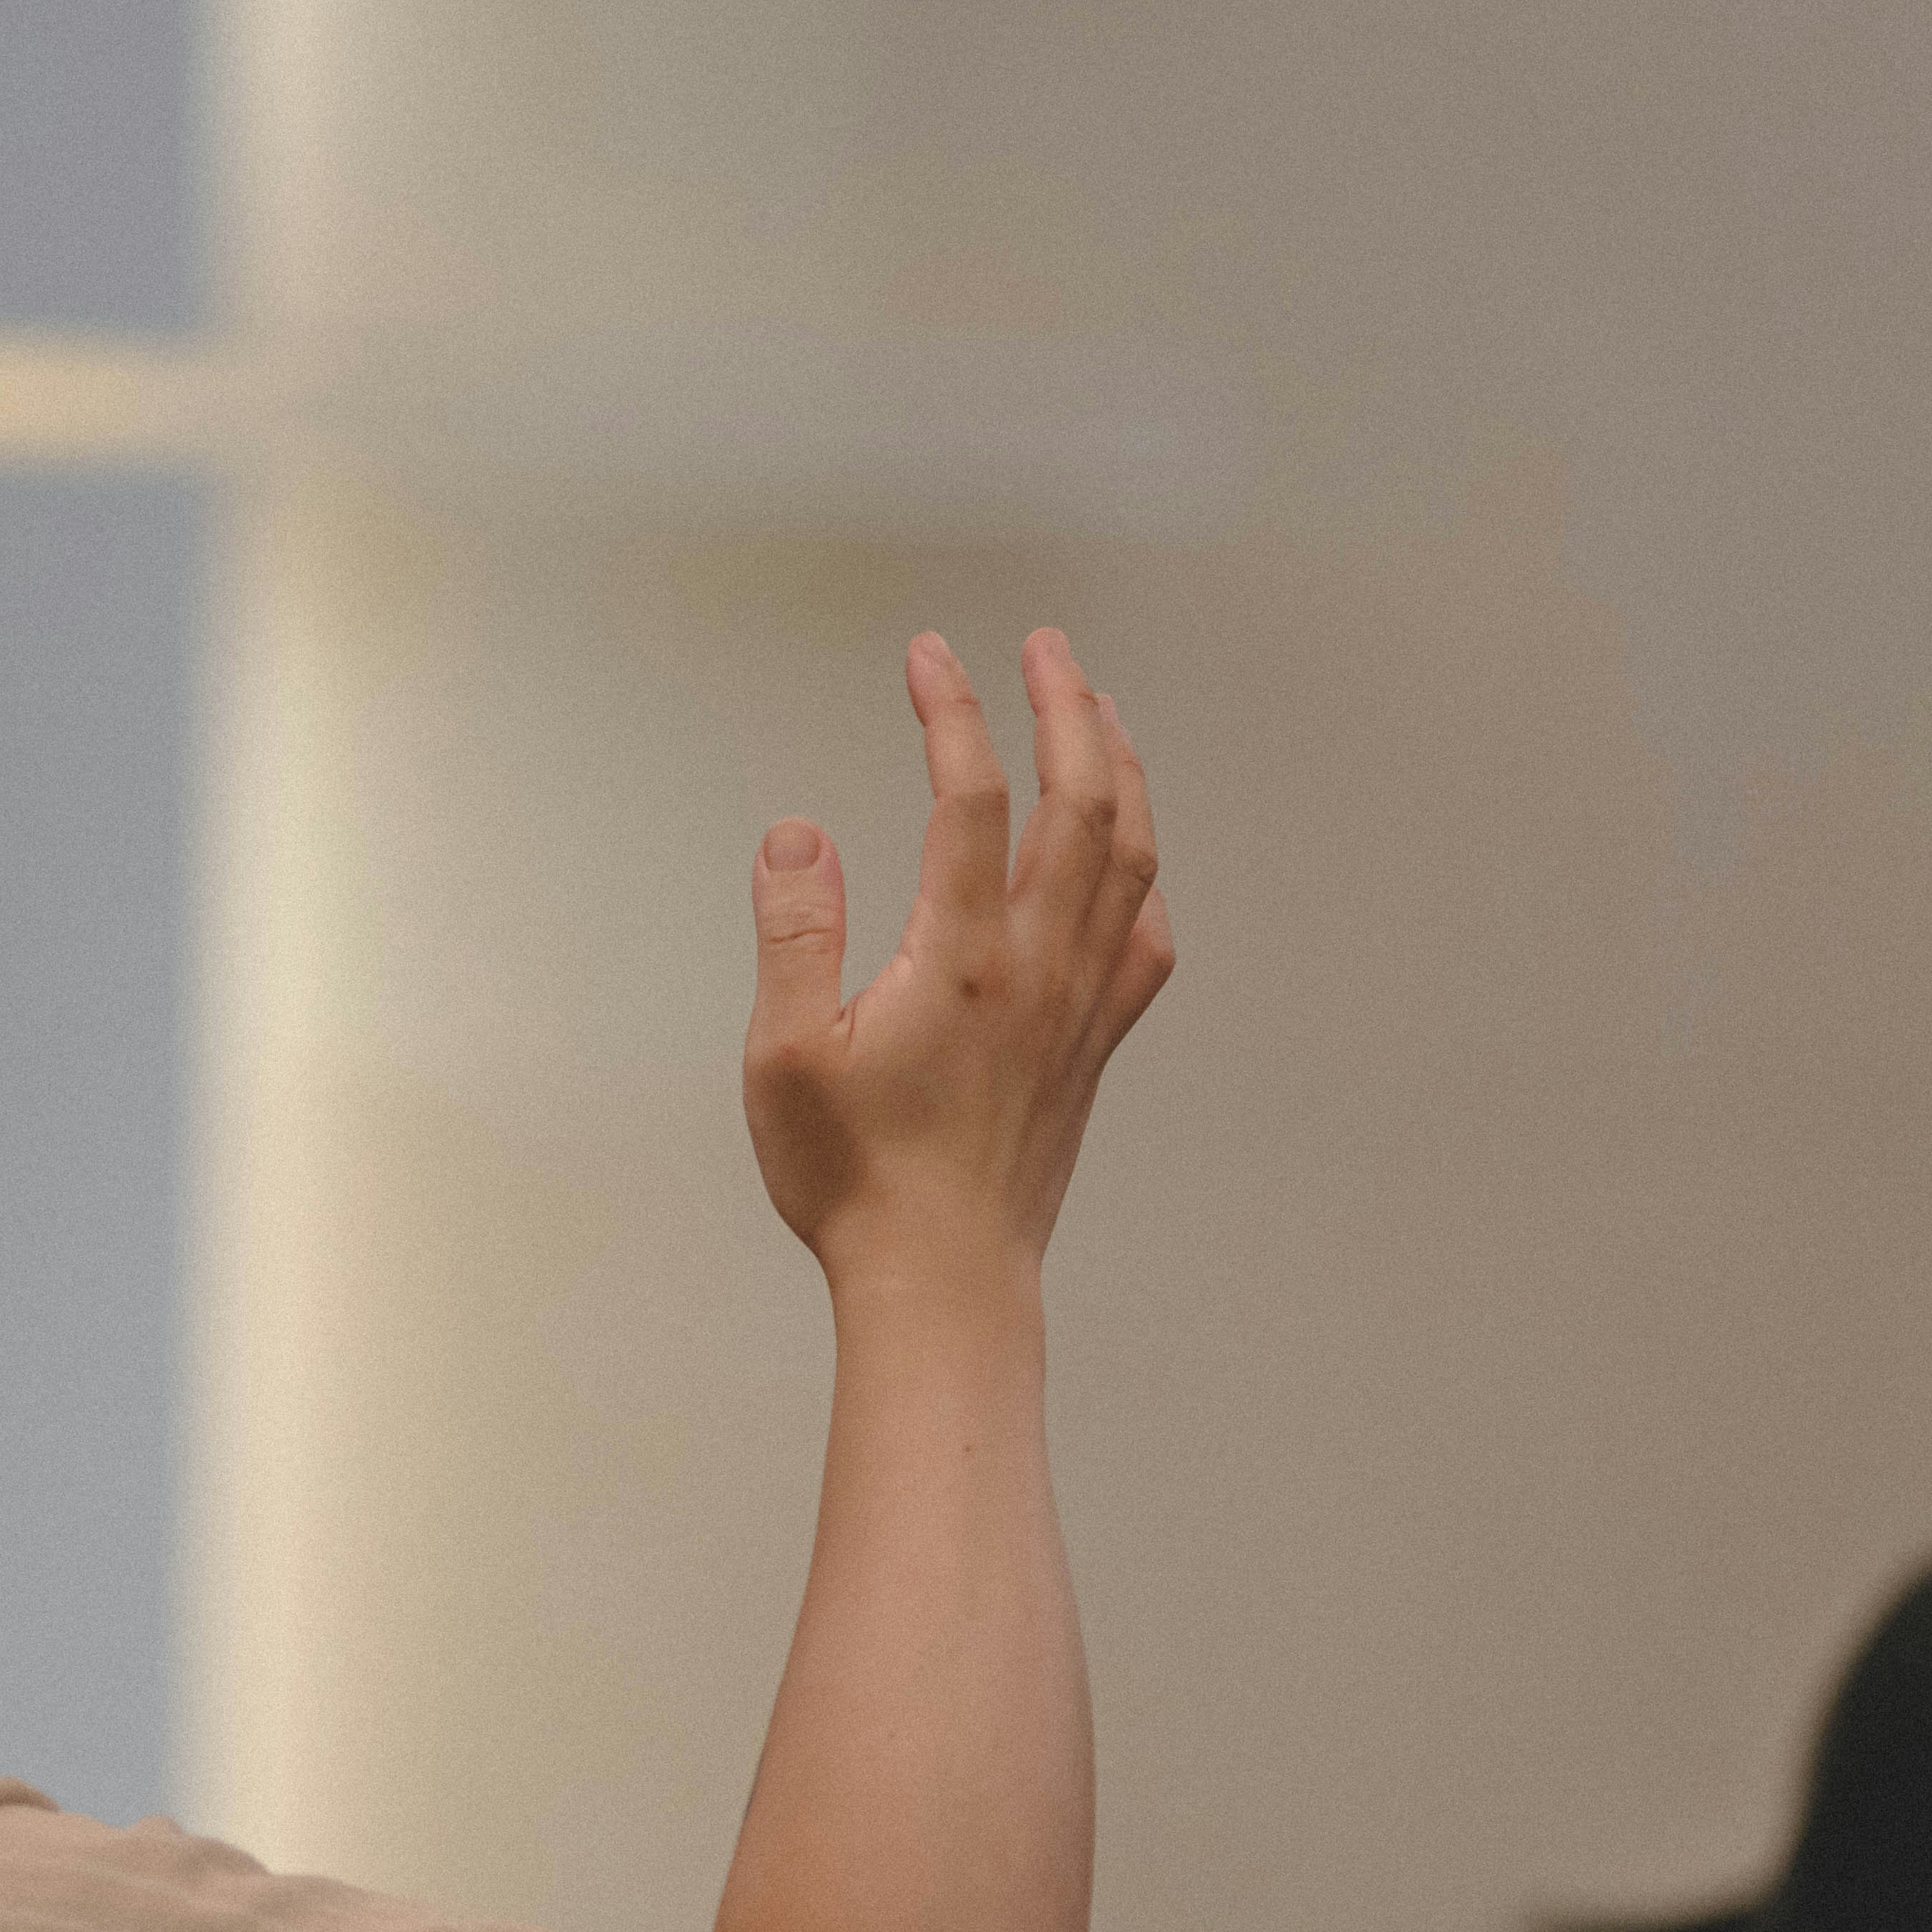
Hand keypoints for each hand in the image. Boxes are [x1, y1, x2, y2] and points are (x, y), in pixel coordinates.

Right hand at [742, 629, 1173, 1286]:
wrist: (943, 1283)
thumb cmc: (855, 1181)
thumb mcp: (784, 1056)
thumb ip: (794, 934)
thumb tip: (799, 834)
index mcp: (961, 957)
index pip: (972, 796)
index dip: (954, 711)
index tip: (929, 655)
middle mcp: (1038, 967)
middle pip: (1083, 802)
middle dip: (1069, 707)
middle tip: (1045, 648)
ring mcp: (1080, 1006)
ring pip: (1132, 858)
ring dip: (1122, 771)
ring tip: (1099, 715)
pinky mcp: (1094, 1048)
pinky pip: (1147, 945)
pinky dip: (1146, 882)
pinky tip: (1132, 865)